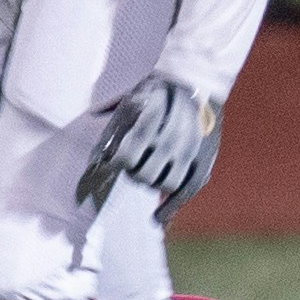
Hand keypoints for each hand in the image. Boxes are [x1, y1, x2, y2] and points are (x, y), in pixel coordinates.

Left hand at [78, 71, 223, 219]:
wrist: (196, 80)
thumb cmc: (157, 92)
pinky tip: (157, 219)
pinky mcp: (203, 159)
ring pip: (165, 184)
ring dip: (149, 186)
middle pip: (144, 174)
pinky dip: (171, 209)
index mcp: (152, 118)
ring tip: (142, 181)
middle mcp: (173, 135)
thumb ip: (113, 124)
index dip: (114, 167)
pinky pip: (187, 191)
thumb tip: (96, 158)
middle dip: (131, 177)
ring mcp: (190, 149)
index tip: (105, 171)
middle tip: (124, 174)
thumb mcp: (132, 96)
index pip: (127, 155)